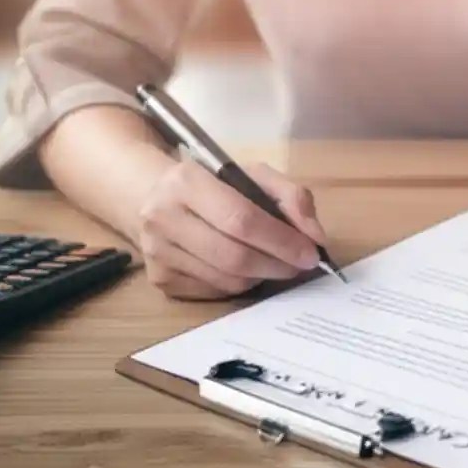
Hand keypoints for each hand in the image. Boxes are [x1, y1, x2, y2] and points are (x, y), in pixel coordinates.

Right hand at [137, 160, 327, 299]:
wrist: (152, 197)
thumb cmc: (214, 185)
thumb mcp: (253, 175)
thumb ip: (291, 196)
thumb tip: (315, 237)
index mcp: (186, 182)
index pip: (241, 219)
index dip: (281, 241)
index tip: (310, 253)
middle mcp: (163, 218)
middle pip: (233, 257)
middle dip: (276, 265)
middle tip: (299, 265)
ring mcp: (157, 252)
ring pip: (226, 280)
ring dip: (261, 276)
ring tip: (275, 263)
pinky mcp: (160, 279)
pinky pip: (214, 291)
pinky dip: (239, 284)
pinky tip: (246, 269)